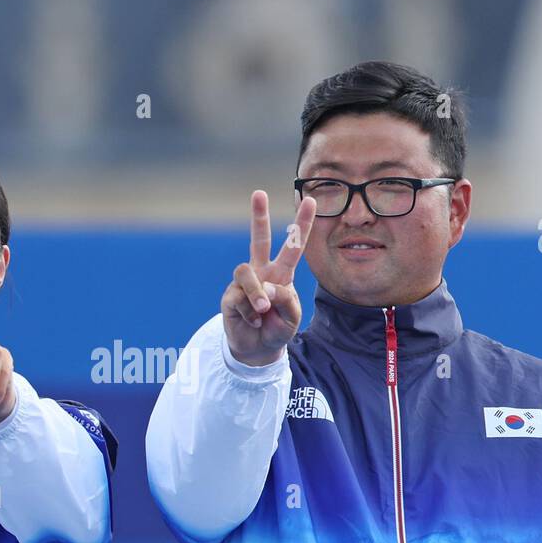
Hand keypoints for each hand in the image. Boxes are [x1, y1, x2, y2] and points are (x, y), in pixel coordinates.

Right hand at [221, 190, 316, 365]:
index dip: (302, 224)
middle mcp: (261, 272)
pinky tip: (254, 321)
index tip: (311, 200)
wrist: (257, 349)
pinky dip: (249, 313)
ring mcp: (244, 283)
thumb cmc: (277, 328)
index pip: (293, 245)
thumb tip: (267, 286)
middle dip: (258, 216)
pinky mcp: (230, 296)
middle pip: (258, 239)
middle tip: (258, 193)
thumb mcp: (292, 317)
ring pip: (245, 271)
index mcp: (282, 273)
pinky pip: (238, 297)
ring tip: (263, 310)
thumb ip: (286, 299)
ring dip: (257, 293)